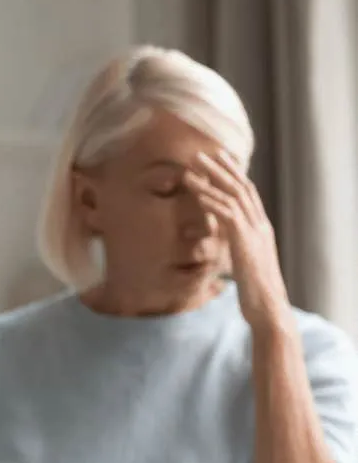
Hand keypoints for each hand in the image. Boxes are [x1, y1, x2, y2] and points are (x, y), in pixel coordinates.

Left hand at [185, 150, 288, 330]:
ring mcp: (255, 233)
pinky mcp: (245, 243)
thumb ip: (236, 248)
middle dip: (222, 168)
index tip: (220, 158)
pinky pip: (227, 215)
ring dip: (212, 179)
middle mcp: (260, 226)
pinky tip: (197, 192)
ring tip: (193, 166)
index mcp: (261, 229)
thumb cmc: (255, 292)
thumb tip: (224, 242)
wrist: (269, 310)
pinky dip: (212, 201)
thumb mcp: (243, 264)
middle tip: (204, 152)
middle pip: (241, 188)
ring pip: (234, 196)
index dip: (234, 174)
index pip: (248, 193)